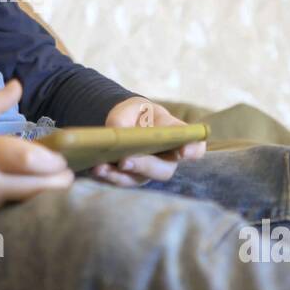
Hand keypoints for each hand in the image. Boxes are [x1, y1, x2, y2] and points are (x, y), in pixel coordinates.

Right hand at [0, 78, 73, 230]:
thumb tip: (18, 84)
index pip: (28, 159)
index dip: (54, 160)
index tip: (62, 157)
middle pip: (39, 189)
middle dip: (61, 183)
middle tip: (66, 175)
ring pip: (28, 207)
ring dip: (45, 197)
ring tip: (50, 185)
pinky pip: (9, 218)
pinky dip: (21, 209)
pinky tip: (24, 198)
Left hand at [87, 96, 207, 186]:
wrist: (124, 123)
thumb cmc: (137, 114)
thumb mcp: (134, 107)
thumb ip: (127, 118)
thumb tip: (117, 132)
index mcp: (176, 137)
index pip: (195, 147)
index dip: (193, 150)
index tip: (185, 152)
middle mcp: (166, 159)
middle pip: (164, 170)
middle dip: (144, 166)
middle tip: (125, 161)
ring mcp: (147, 172)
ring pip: (138, 179)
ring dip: (118, 176)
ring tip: (101, 167)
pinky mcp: (128, 178)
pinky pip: (119, 182)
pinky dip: (106, 177)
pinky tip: (95, 169)